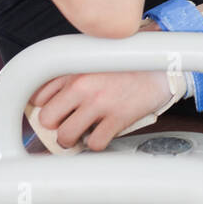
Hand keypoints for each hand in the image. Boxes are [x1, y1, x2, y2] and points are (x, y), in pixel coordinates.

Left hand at [28, 68, 173, 151]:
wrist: (163, 65)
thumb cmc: (130, 63)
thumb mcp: (96, 60)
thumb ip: (74, 73)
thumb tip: (51, 97)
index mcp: (75, 68)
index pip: (39, 96)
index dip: (46, 107)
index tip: (54, 111)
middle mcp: (83, 85)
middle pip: (46, 119)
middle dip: (55, 126)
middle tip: (66, 125)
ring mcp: (99, 102)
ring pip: (66, 136)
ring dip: (71, 140)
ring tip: (80, 136)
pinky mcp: (118, 117)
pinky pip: (95, 143)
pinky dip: (96, 144)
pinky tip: (101, 135)